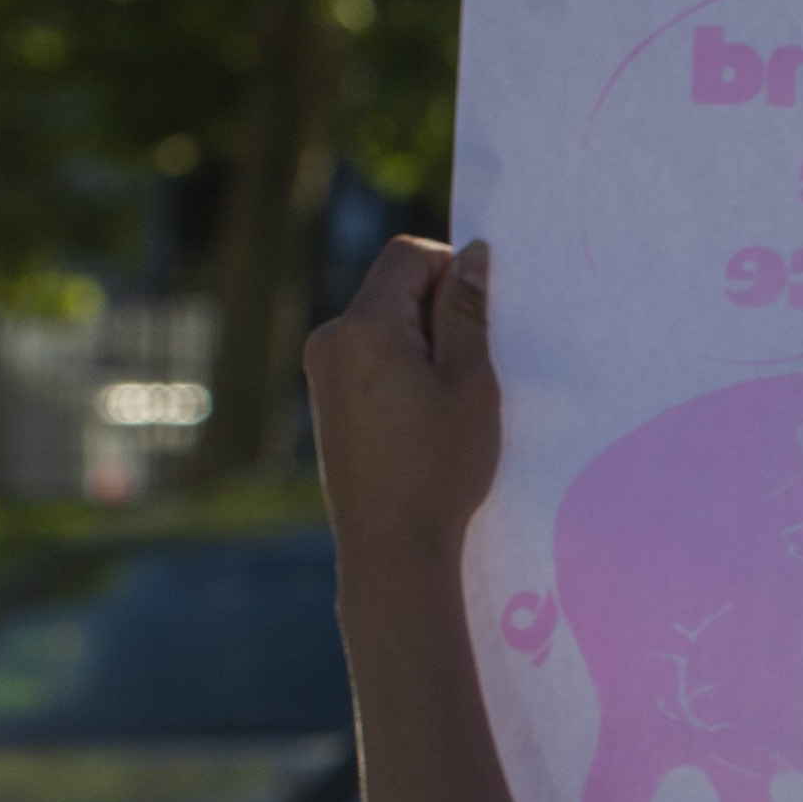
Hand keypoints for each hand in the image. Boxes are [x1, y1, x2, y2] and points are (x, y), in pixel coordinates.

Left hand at [306, 235, 500, 563]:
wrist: (392, 546)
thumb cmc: (440, 468)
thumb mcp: (471, 383)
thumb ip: (468, 312)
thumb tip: (473, 255)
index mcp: (364, 326)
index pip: (408, 256)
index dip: (453, 271)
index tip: (481, 321)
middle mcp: (331, 338)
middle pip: (393, 288)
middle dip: (437, 312)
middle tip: (470, 371)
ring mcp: (321, 370)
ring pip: (383, 326)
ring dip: (422, 345)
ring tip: (447, 404)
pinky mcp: (325, 399)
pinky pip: (369, 359)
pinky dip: (401, 371)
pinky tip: (423, 422)